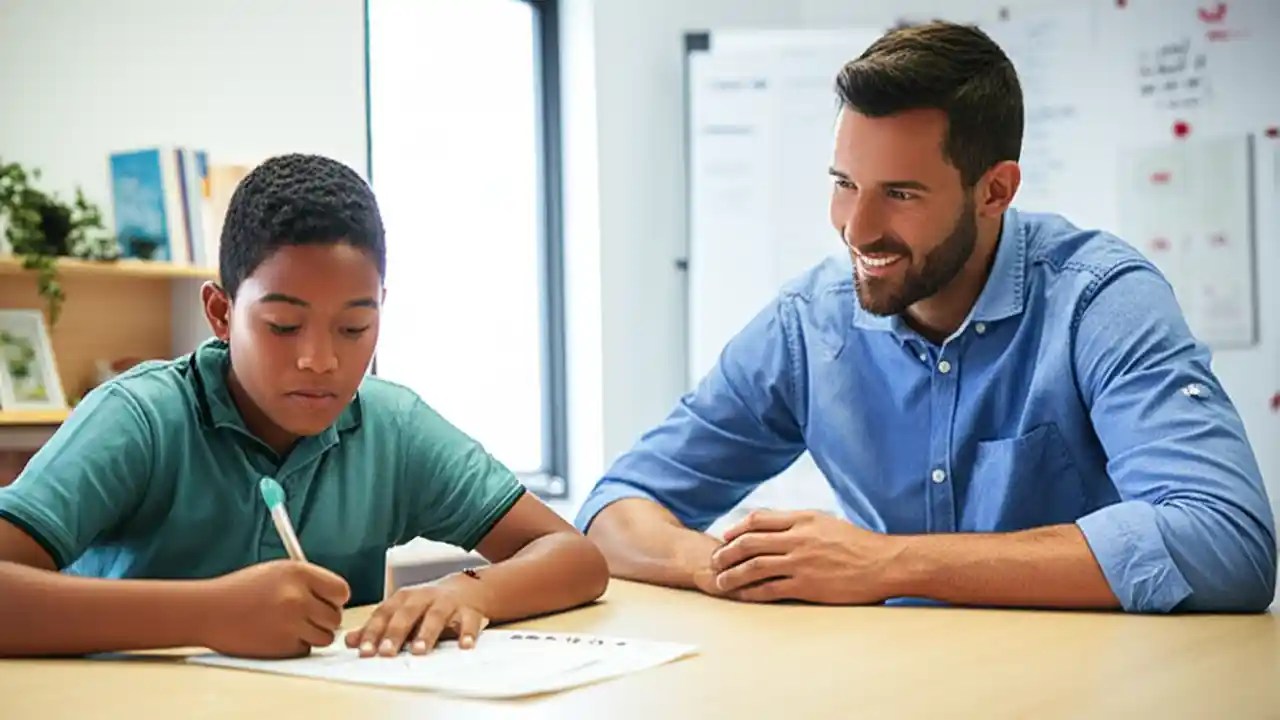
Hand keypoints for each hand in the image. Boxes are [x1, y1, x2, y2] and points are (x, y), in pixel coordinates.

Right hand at [201, 560, 350, 658]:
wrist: (207, 611)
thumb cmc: (240, 590)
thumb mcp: (277, 572)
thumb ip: (308, 581)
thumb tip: (337, 597)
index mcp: (299, 573)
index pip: (341, 590)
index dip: (336, 599)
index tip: (328, 602)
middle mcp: (298, 598)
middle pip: (336, 617)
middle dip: (325, 619)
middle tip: (308, 617)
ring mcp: (290, 624)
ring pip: (324, 637)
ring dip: (313, 635)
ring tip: (291, 626)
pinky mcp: (281, 647)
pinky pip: (305, 650)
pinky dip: (296, 646)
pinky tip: (276, 635)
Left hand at [344, 580, 488, 656]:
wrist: (469, 588)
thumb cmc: (429, 604)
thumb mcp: (402, 612)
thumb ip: (377, 627)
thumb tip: (349, 641)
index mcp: (404, 599)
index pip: (384, 614)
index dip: (373, 632)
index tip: (364, 651)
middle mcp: (424, 598)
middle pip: (407, 614)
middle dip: (396, 633)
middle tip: (386, 653)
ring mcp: (447, 603)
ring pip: (436, 616)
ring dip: (427, 632)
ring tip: (419, 651)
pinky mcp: (469, 611)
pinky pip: (469, 622)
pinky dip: (467, 633)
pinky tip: (465, 646)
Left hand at [710, 510, 900, 603]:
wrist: (885, 564)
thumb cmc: (858, 544)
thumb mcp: (827, 522)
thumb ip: (800, 523)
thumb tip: (774, 527)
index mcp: (803, 519)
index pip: (758, 519)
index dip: (737, 529)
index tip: (725, 537)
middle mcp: (798, 538)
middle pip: (749, 542)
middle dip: (726, 552)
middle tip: (714, 561)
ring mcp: (801, 563)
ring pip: (754, 567)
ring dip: (732, 574)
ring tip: (720, 582)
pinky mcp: (807, 586)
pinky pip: (770, 589)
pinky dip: (752, 593)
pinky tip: (743, 596)